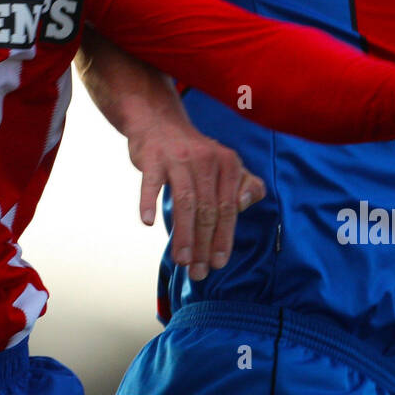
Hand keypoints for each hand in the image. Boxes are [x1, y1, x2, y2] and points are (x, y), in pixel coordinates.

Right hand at [128, 125, 265, 281]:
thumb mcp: (223, 164)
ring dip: (184, 234)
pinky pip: (151, 183)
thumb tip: (246, 203)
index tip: (218, 263)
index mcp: (228, 163)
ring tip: (182, 260)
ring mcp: (178, 157)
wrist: (158, 122)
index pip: (229, 208)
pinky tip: (148, 222)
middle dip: (204, 245)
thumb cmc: (193, 153)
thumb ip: (243, 184)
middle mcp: (206, 159)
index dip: (224, 238)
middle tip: (198, 272)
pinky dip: (149, 201)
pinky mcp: (153, 157)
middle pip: (207, 209)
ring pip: (185, 201)